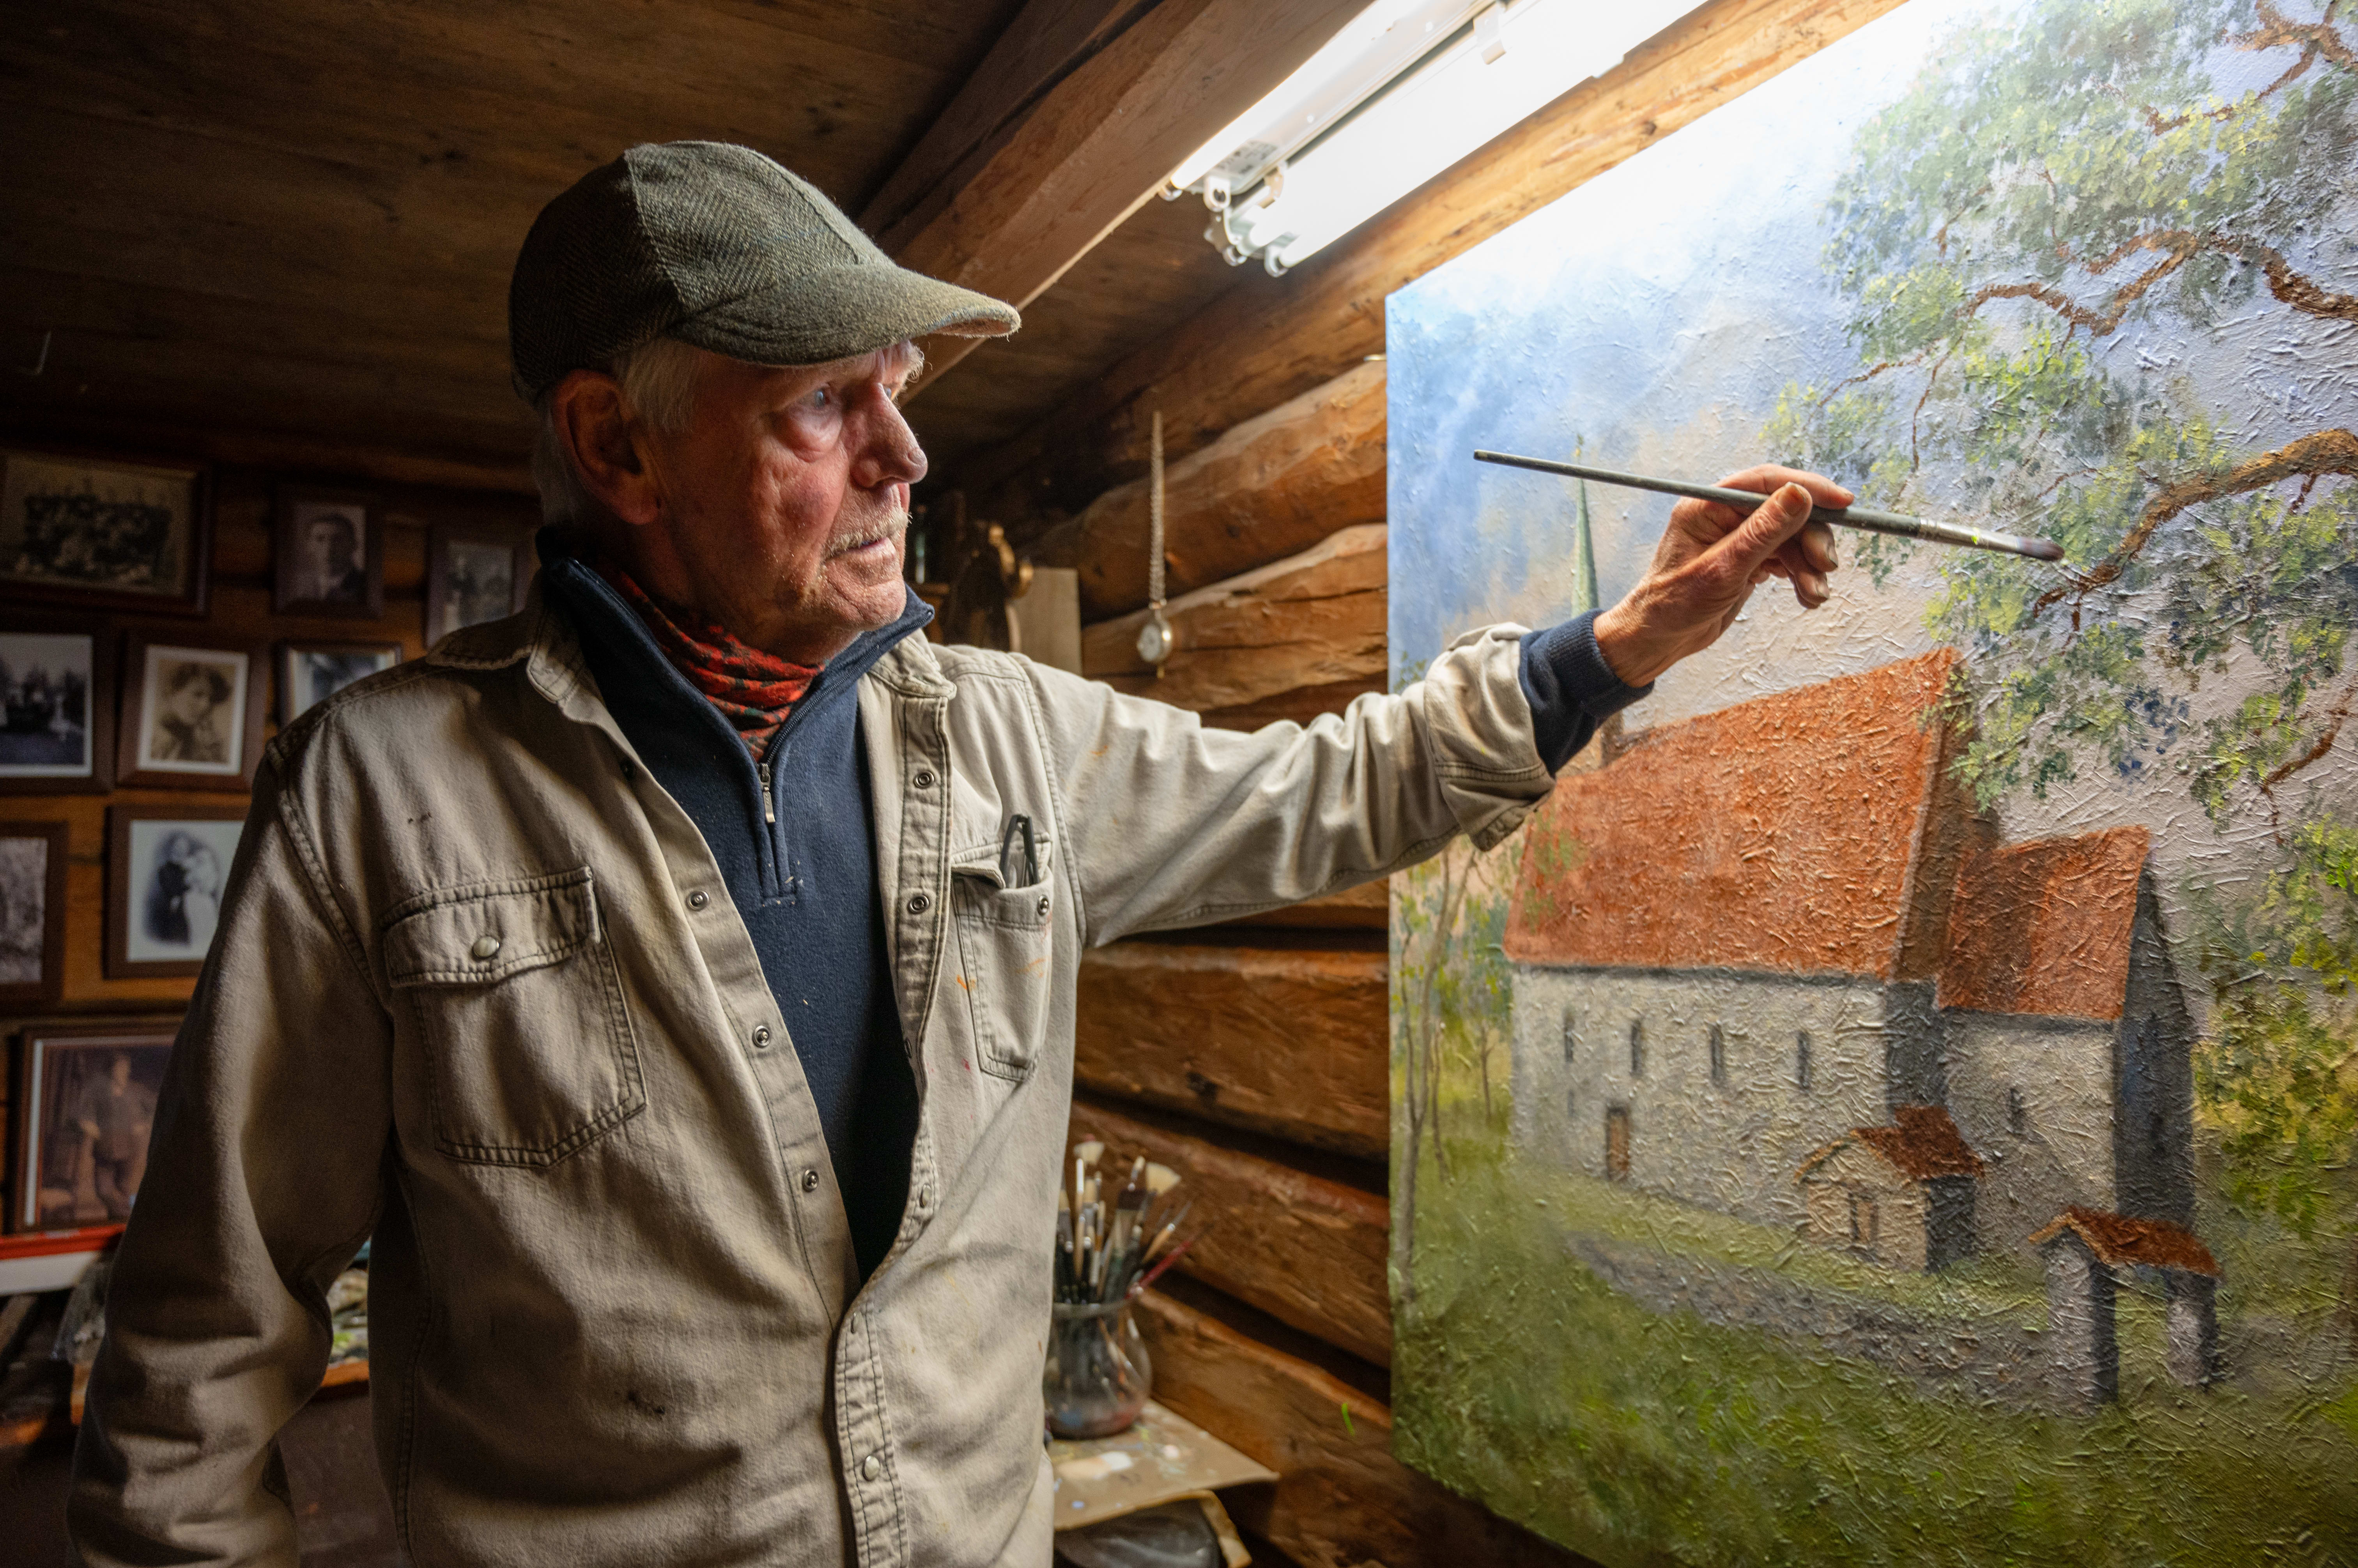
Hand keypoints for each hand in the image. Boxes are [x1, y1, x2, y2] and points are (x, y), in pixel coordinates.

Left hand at [1590, 465, 1847, 687]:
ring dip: (1810, 564)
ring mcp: (1739, 538)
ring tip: (1814, 595)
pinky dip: (1802, 576)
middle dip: (1811, 538)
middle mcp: (1724, 516)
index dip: (1808, 487)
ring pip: (1792, 537)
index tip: (1843, 502)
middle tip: (1825, 566)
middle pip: (1787, 511)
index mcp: (1708, 507)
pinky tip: (1807, 597)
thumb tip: (1799, 495)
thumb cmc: (1673, 606)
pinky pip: (1787, 557)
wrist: (1658, 640)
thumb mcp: (1722, 570)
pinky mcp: (1750, 559)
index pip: (1766, 482)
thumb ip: (1761, 533)